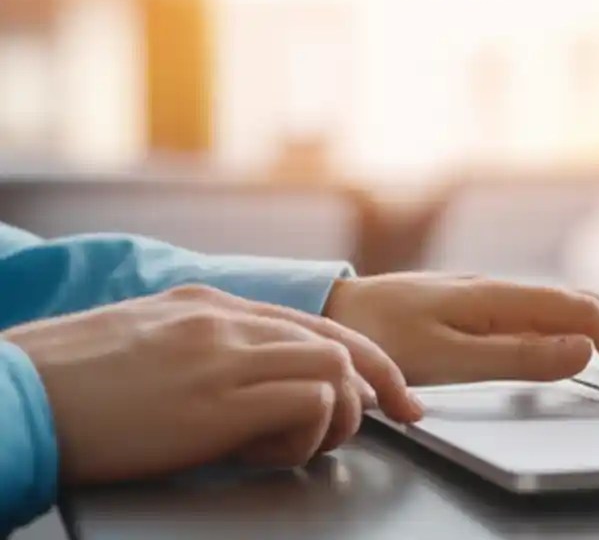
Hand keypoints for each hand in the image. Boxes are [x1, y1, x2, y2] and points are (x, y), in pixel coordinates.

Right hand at [1, 285, 420, 483]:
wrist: (12, 395)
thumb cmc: (65, 384)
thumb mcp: (142, 345)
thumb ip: (202, 351)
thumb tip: (248, 386)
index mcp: (207, 305)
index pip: (312, 323)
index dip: (362, 359)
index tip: (388, 392)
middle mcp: (224, 321)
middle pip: (339, 340)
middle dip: (380, 383)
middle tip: (402, 417)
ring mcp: (222, 355)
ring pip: (334, 365)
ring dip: (340, 413)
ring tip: (306, 444)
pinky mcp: (215, 399)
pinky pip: (308, 401)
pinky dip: (312, 430)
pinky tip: (274, 451)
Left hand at [323, 273, 598, 394]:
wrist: (329, 312)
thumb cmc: (375, 336)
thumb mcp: (445, 356)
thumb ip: (516, 356)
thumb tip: (584, 352)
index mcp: (501, 297)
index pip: (587, 317)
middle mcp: (504, 291)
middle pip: (590, 310)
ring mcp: (496, 299)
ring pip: (573, 312)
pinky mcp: (485, 311)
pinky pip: (550, 319)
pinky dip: (585, 339)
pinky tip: (589, 358)